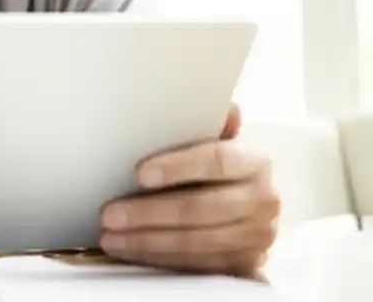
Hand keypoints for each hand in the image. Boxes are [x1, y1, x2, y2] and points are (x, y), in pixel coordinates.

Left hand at [99, 104, 279, 274]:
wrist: (248, 207)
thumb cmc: (216, 170)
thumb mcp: (213, 142)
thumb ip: (208, 125)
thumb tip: (224, 107)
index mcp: (255, 162)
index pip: (218, 160)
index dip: (178, 167)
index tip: (139, 174)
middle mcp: (263, 200)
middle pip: (202, 207)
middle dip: (150, 213)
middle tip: (110, 214)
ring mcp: (258, 236)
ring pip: (198, 242)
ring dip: (148, 242)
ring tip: (111, 237)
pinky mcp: (246, 264)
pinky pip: (198, 265)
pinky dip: (160, 259)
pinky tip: (131, 251)